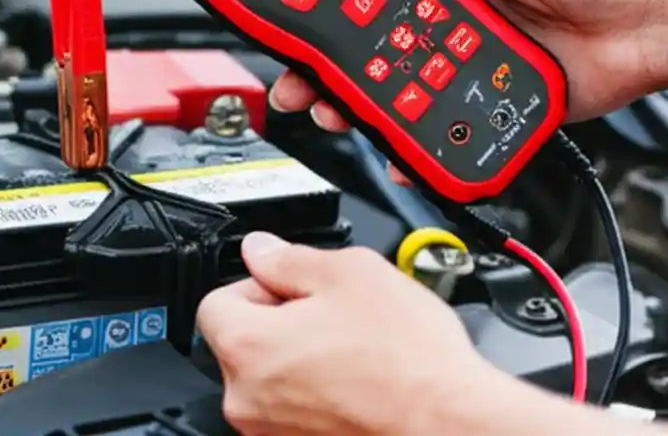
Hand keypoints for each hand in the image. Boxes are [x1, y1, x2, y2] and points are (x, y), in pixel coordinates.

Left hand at [197, 234, 667, 435]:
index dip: (256, 286)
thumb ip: (289, 258)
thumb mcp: (350, 273)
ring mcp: (272, 434)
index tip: (290, 286)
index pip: (214, 302)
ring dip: (300, 363)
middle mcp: (247, 399)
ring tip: (353, 352)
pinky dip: (318, 396)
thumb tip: (261, 250)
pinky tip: (358, 384)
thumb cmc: (409, 362)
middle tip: (332, 317)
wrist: (453, 425)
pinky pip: (295, 412)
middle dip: (280, 325)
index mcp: (245, 347)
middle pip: (243, 344)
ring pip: (271, 381)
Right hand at [271, 0, 659, 182]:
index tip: (286, 15)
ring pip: (389, 94)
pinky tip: (393, 154)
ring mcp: (456, 66)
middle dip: (320, 70)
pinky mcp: (480, 106)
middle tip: (295, 82)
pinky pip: (435, 132)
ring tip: (336, 114)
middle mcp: (439, 22)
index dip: (319, 3)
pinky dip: (410, 150)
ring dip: (355, 109)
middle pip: (363, 51)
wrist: (649, 18)